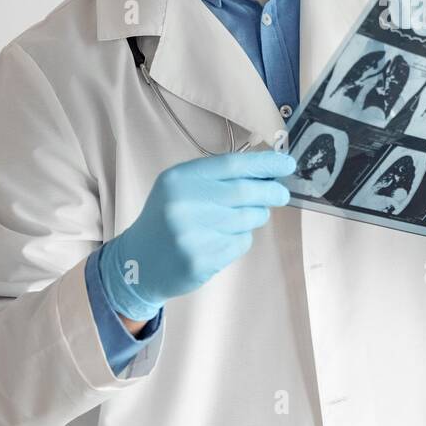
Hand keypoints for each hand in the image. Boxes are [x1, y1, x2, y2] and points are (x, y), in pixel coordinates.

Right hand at [98, 149, 295, 320]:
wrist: (138, 262)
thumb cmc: (169, 218)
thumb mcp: (183, 188)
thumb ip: (219, 178)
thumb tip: (267, 172)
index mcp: (180, 178)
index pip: (233, 164)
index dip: (265, 163)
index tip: (287, 164)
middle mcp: (184, 203)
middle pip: (246, 191)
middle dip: (271, 191)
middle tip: (281, 194)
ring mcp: (192, 233)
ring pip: (248, 219)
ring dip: (255, 217)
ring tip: (239, 220)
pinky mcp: (201, 259)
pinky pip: (241, 243)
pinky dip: (240, 240)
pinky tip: (220, 241)